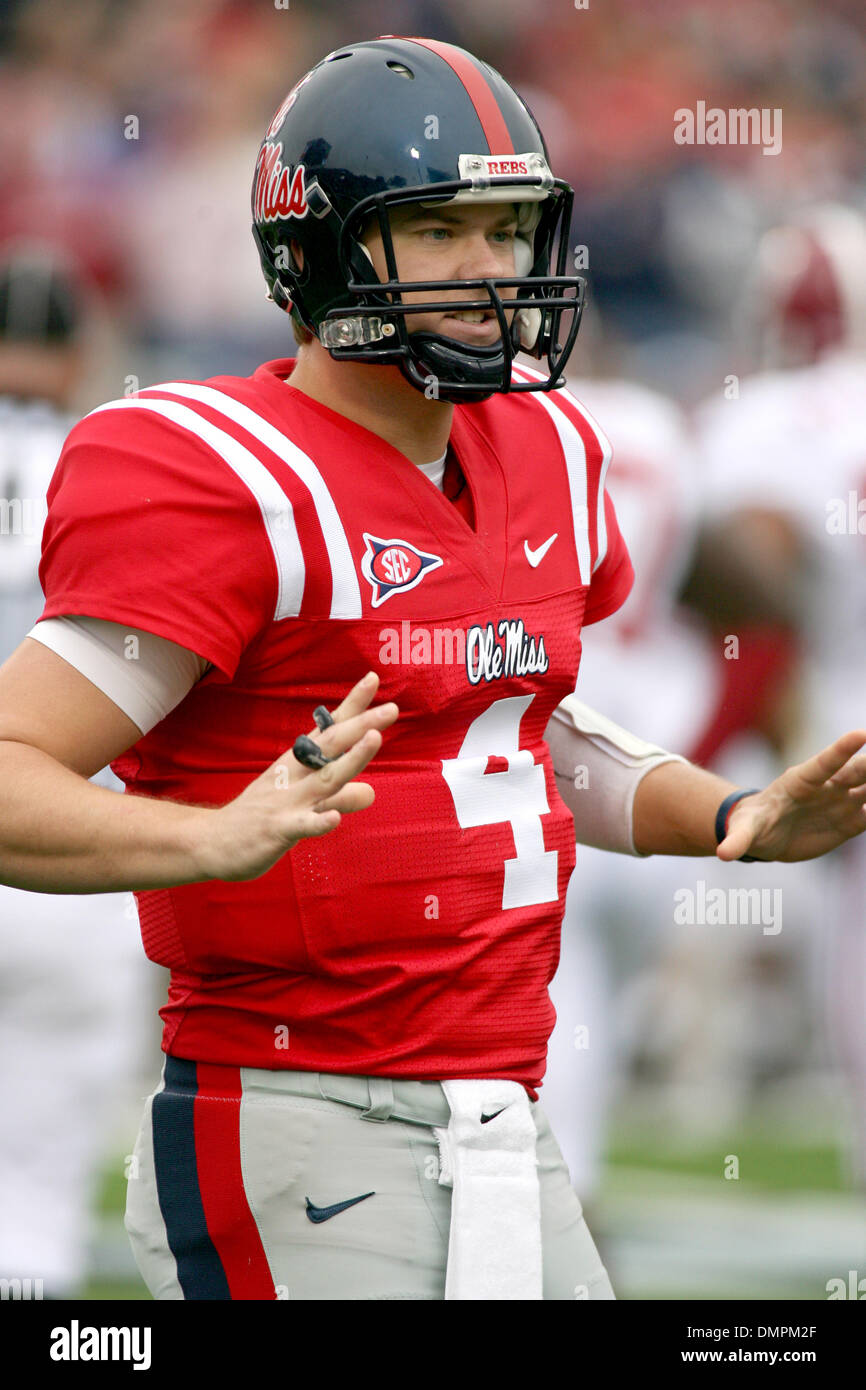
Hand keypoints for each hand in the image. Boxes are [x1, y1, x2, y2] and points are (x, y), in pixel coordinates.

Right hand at [192, 671, 397, 881]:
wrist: (210, 842)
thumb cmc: (260, 818)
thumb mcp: (302, 803)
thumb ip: (338, 796)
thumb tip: (370, 791)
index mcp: (298, 764)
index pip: (329, 729)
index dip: (352, 706)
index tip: (374, 678)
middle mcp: (295, 776)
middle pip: (331, 746)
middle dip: (361, 725)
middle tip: (392, 708)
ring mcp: (286, 801)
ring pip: (324, 780)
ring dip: (350, 759)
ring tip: (374, 738)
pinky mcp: (278, 830)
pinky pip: (301, 825)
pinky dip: (318, 821)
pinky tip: (334, 818)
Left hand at [717, 729, 865, 862]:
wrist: (766, 836)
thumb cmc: (753, 823)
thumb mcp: (744, 831)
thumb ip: (738, 839)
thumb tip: (723, 853)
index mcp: (800, 781)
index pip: (824, 763)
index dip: (842, 750)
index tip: (862, 734)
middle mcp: (826, 787)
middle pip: (856, 772)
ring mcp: (840, 803)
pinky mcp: (848, 823)